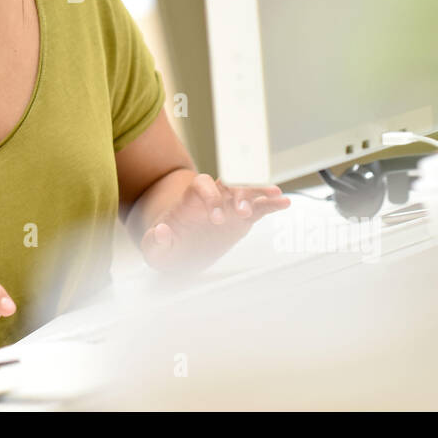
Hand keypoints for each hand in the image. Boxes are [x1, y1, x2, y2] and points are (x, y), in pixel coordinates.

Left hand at [140, 172, 290, 275]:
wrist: (176, 255)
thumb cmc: (164, 248)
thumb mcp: (153, 250)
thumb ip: (155, 242)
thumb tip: (162, 232)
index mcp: (189, 201)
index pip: (202, 185)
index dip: (211, 197)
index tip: (217, 219)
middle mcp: (211, 199)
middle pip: (227, 183)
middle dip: (238, 192)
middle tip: (243, 212)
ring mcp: (227, 207)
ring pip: (245, 190)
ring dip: (259, 192)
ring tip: (275, 196)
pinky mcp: (240, 220)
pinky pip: (258, 207)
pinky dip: (271, 204)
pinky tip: (284, 202)